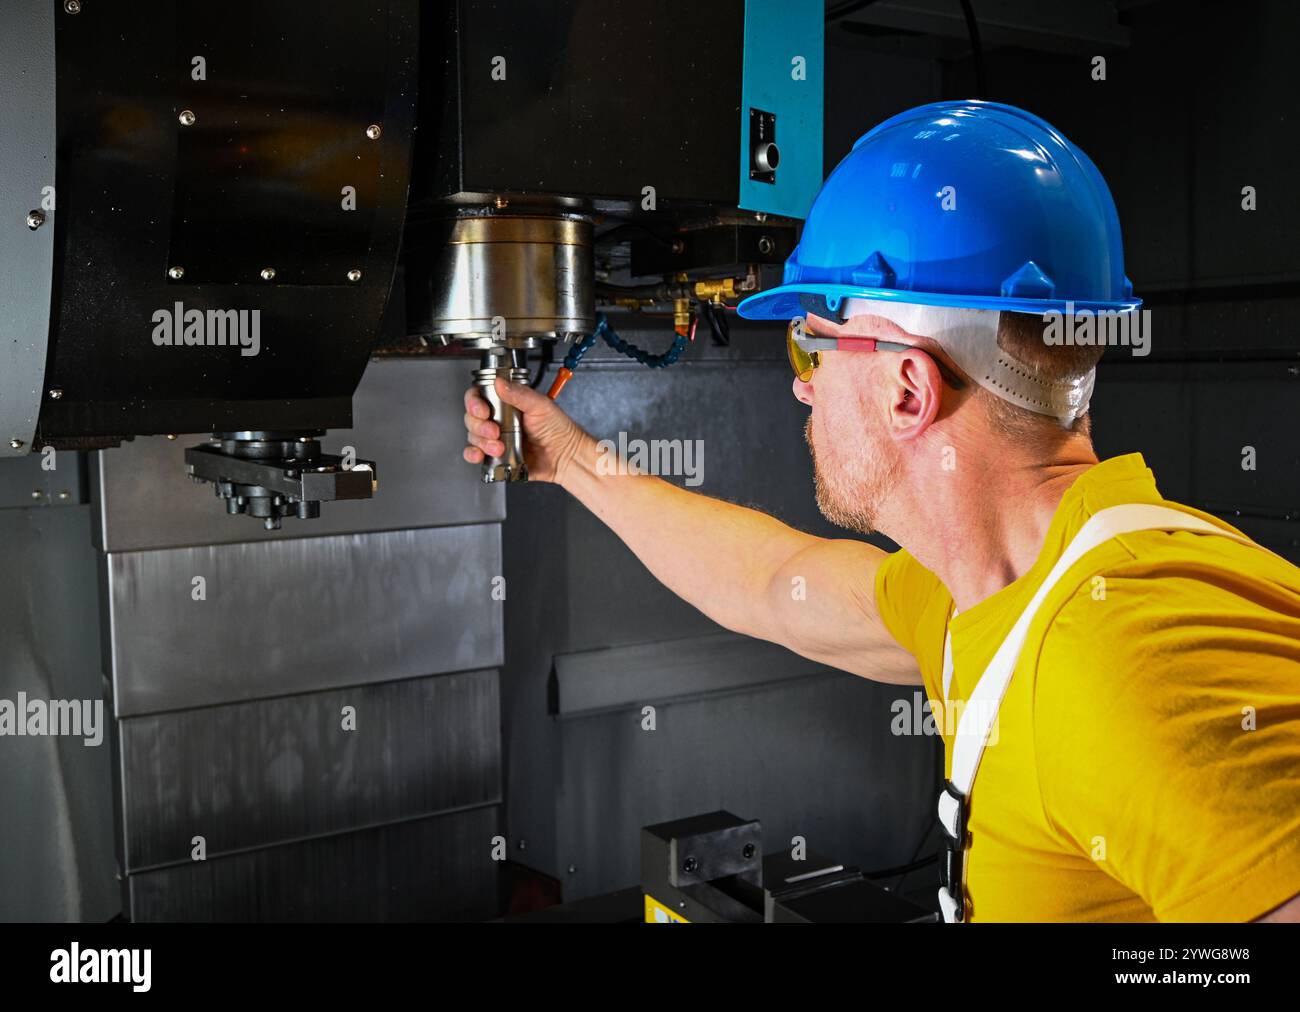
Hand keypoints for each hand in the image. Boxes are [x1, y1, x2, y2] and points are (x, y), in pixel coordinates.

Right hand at [462, 377, 589, 483]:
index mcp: (505, 403)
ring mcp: (495, 438)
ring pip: (473, 437)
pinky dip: (473, 455)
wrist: (565, 456)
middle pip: (472, 418)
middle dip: (479, 426)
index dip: (474, 403)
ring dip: (482, 442)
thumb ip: (519, 394)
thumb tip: (500, 383)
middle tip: (495, 431)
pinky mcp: (495, 456)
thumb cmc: (557, 428)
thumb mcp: (540, 405)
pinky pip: (475, 455)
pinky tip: (481, 455)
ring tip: (499, 446)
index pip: (479, 397)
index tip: (483, 411)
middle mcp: (497, 420)